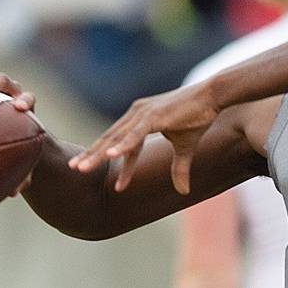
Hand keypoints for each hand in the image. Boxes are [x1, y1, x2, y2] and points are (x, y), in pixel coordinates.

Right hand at [0, 69, 38, 197]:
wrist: (7, 124)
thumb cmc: (15, 143)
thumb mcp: (19, 157)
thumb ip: (20, 172)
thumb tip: (12, 193)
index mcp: (22, 105)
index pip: (27, 98)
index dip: (24, 101)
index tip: (18, 108)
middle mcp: (5, 91)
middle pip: (0, 81)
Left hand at [69, 83, 219, 194]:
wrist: (213, 96)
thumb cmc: (198, 117)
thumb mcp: (185, 147)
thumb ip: (179, 168)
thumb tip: (183, 191)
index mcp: (140, 118)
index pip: (120, 142)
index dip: (112, 160)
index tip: (104, 178)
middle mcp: (137, 114)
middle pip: (110, 138)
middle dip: (92, 155)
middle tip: (74, 168)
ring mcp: (143, 113)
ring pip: (116, 138)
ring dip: (98, 154)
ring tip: (82, 168)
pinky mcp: (154, 115)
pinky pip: (134, 134)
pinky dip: (122, 146)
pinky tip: (109, 156)